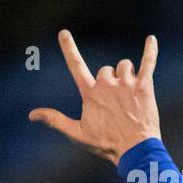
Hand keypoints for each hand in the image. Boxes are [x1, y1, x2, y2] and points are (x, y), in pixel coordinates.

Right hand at [29, 30, 160, 163]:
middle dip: (108, 79)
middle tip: (114, 102)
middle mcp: (107, 84)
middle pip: (105, 69)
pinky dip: (150, 50)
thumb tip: (32, 114)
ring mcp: (127, 84)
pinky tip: (151, 39)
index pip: (76, 66)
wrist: (134, 149)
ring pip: (124, 66)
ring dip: (125, 74)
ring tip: (128, 93)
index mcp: (90, 94)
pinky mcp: (145, 86)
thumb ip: (55, 120)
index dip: (69, 49)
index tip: (64, 33)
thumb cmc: (105, 144)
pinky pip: (148, 62)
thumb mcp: (76, 134)